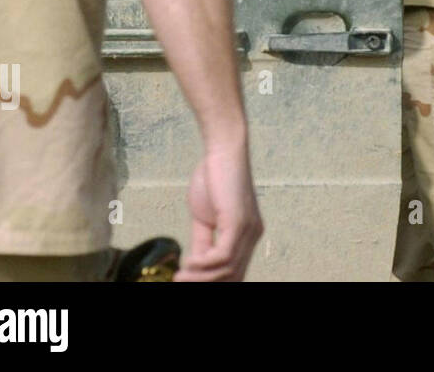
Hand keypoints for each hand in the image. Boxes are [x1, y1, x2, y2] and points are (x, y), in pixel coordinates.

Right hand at [175, 140, 262, 280]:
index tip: (187, 280)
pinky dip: (203, 264)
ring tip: (179, 276)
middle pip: (233, 275)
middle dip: (205, 282)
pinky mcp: (239, 222)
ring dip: (200, 277)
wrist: (222, 150)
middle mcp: (253, 234)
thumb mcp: (205, 217)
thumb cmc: (214, 179)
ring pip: (228, 269)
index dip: (213, 280)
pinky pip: (223, 256)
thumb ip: (203, 241)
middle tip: (179, 280)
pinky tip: (188, 261)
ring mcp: (248, 229)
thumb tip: (194, 265)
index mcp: (248, 234)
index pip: (235, 270)